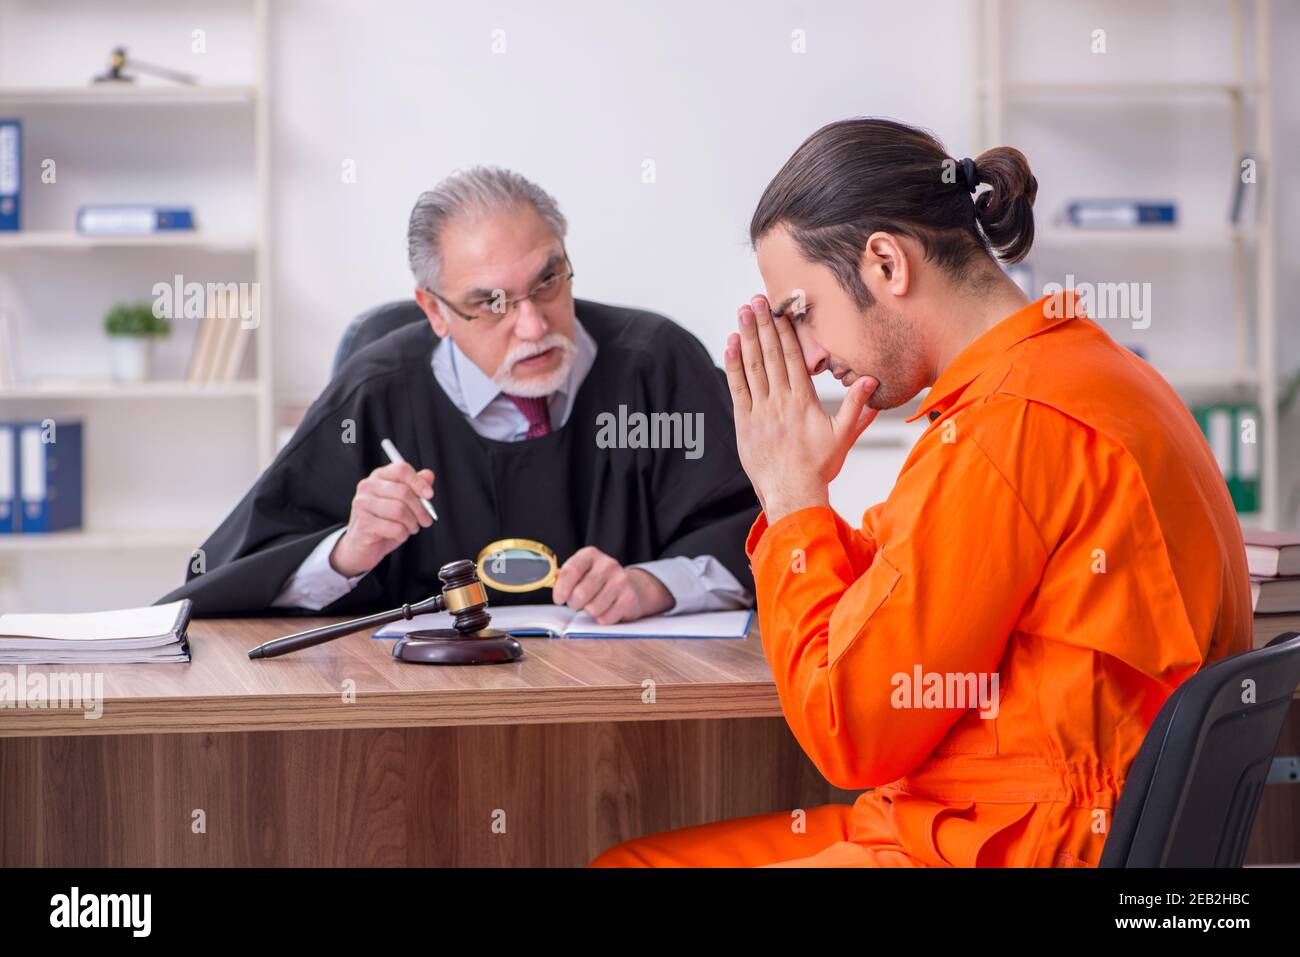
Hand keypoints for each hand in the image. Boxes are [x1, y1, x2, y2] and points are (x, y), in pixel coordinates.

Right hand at [330, 462, 435, 577]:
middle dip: (420, 510)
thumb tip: (429, 475)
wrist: (362, 547)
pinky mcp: (363, 522)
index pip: (401, 470)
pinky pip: (394, 528)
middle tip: (426, 520)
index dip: (419, 482)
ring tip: (411, 528)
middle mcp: (367, 486)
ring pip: (400, 510)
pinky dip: (402, 534)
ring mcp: (362, 503)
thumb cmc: (384, 523)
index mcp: (379, 476)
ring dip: (412, 524)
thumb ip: (416, 488)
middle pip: (403, 492)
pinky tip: (398, 535)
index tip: (430, 495)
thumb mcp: (404, 504)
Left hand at [551, 546, 673, 623]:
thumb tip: (545, 580)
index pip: (571, 571)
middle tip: (577, 603)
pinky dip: (602, 618)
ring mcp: (621, 580)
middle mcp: (608, 564)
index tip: (558, 599)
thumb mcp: (582, 572)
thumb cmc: (598, 581)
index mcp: (590, 555)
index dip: (561, 589)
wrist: (632, 586)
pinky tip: (607, 609)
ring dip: (590, 612)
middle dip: (574, 604)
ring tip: (594, 604)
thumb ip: (564, 576)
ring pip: (593, 608)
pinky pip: (606, 618)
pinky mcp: (629, 598)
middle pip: (580, 594)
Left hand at [724, 295, 878, 522]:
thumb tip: (872, 382)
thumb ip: (857, 407)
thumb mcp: (843, 436)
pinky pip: (738, 387)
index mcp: (804, 401)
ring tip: (743, 312)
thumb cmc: (818, 467)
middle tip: (756, 299)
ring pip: (753, 366)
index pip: (794, 357)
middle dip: (764, 324)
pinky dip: (733, 364)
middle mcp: (781, 401)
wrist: (792, 492)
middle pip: (771, 355)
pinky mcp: (745, 422)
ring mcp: (761, 410)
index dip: (786, 330)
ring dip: (748, 337)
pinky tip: (732, 343)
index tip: (781, 309)